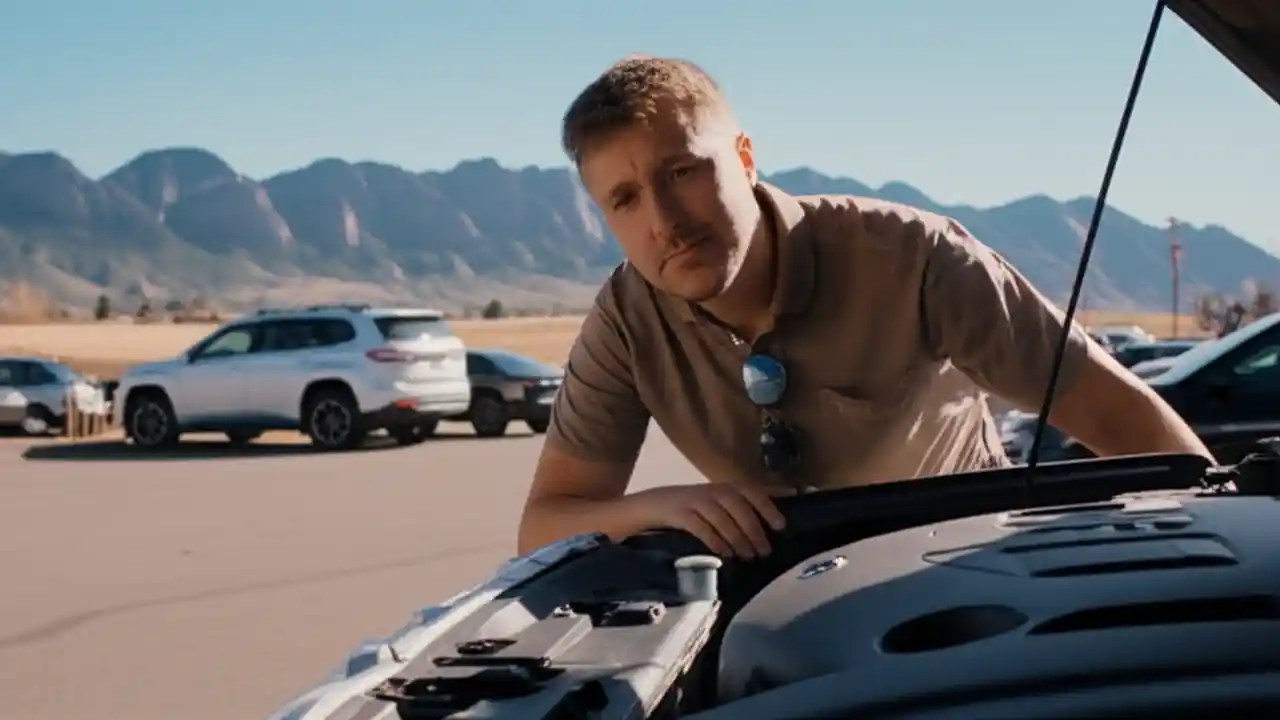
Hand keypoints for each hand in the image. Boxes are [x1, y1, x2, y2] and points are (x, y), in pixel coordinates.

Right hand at [631, 483, 794, 558]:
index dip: (768, 506)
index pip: (751, 492)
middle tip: (764, 551)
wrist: (654, 505)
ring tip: (747, 556)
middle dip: (754, 529)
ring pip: (721, 517)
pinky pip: (699, 526)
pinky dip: (714, 539)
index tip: (781, 526)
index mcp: (725, 487)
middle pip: (738, 507)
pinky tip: (723, 553)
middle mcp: (712, 491)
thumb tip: (776, 517)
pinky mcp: (679, 513)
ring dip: (737, 538)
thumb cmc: (694, 507)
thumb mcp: (719, 504)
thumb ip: (744, 508)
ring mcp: (695, 501)